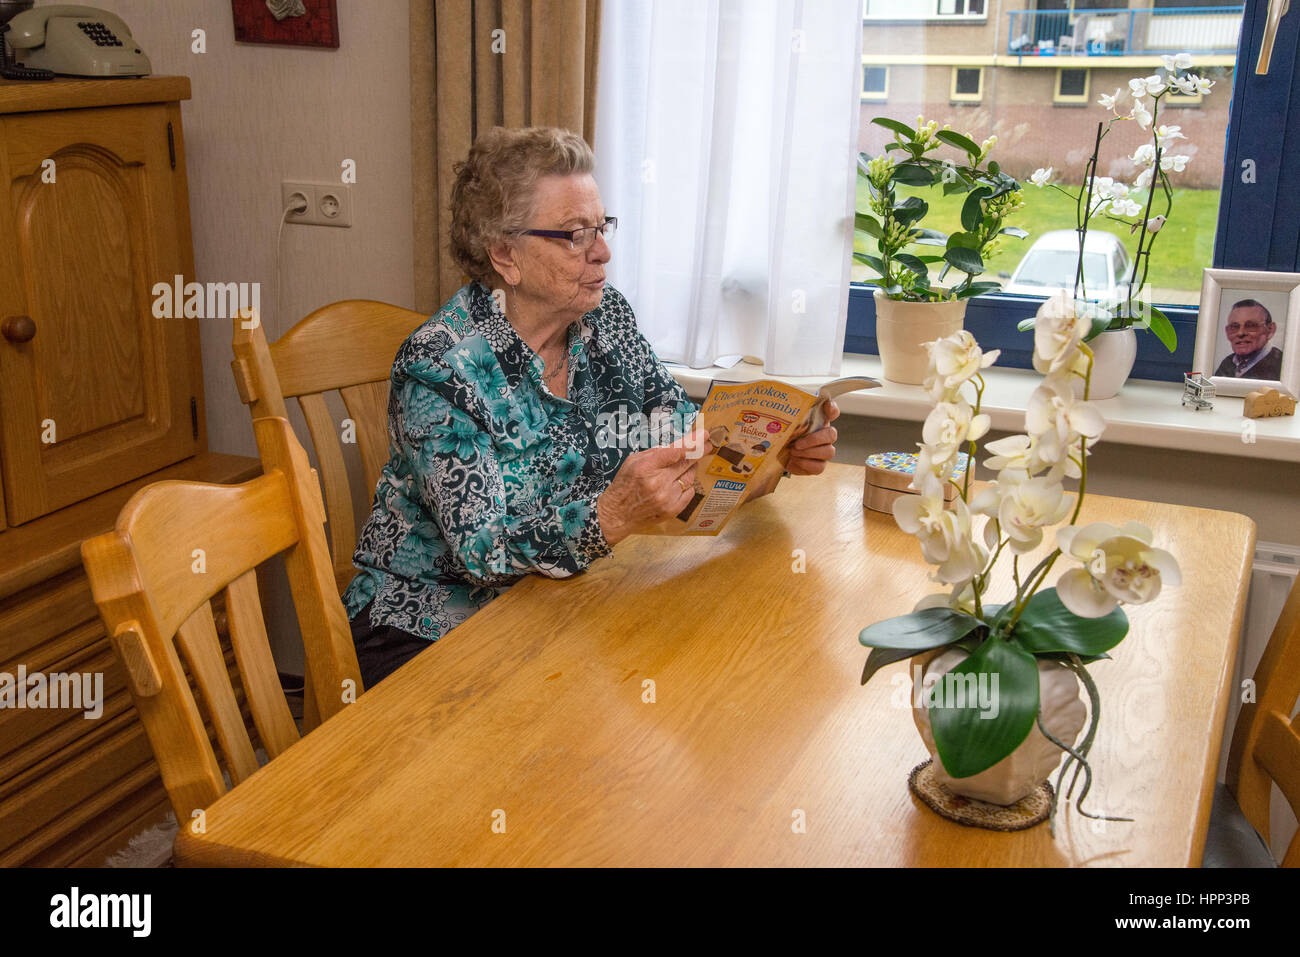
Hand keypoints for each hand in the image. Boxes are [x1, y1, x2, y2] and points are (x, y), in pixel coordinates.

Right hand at [596, 428, 711, 544]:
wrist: (618, 514)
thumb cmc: (625, 484)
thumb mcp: (634, 461)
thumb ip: (656, 453)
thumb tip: (679, 446)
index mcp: (646, 467)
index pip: (675, 451)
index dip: (692, 442)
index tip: (703, 435)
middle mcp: (658, 482)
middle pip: (687, 463)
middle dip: (699, 452)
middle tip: (707, 444)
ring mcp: (667, 498)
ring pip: (690, 477)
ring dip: (690, 469)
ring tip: (684, 466)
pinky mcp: (673, 509)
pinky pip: (690, 491)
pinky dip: (687, 484)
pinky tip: (679, 481)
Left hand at [786, 400, 839, 475]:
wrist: (779, 454)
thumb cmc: (785, 435)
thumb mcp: (784, 424)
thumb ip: (787, 417)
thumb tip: (778, 413)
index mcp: (819, 420)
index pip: (832, 411)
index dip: (832, 409)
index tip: (828, 408)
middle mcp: (825, 435)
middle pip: (831, 434)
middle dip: (814, 439)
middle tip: (797, 444)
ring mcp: (825, 451)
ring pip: (828, 452)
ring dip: (808, 453)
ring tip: (792, 452)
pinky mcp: (819, 466)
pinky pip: (819, 467)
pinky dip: (805, 464)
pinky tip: (794, 460)